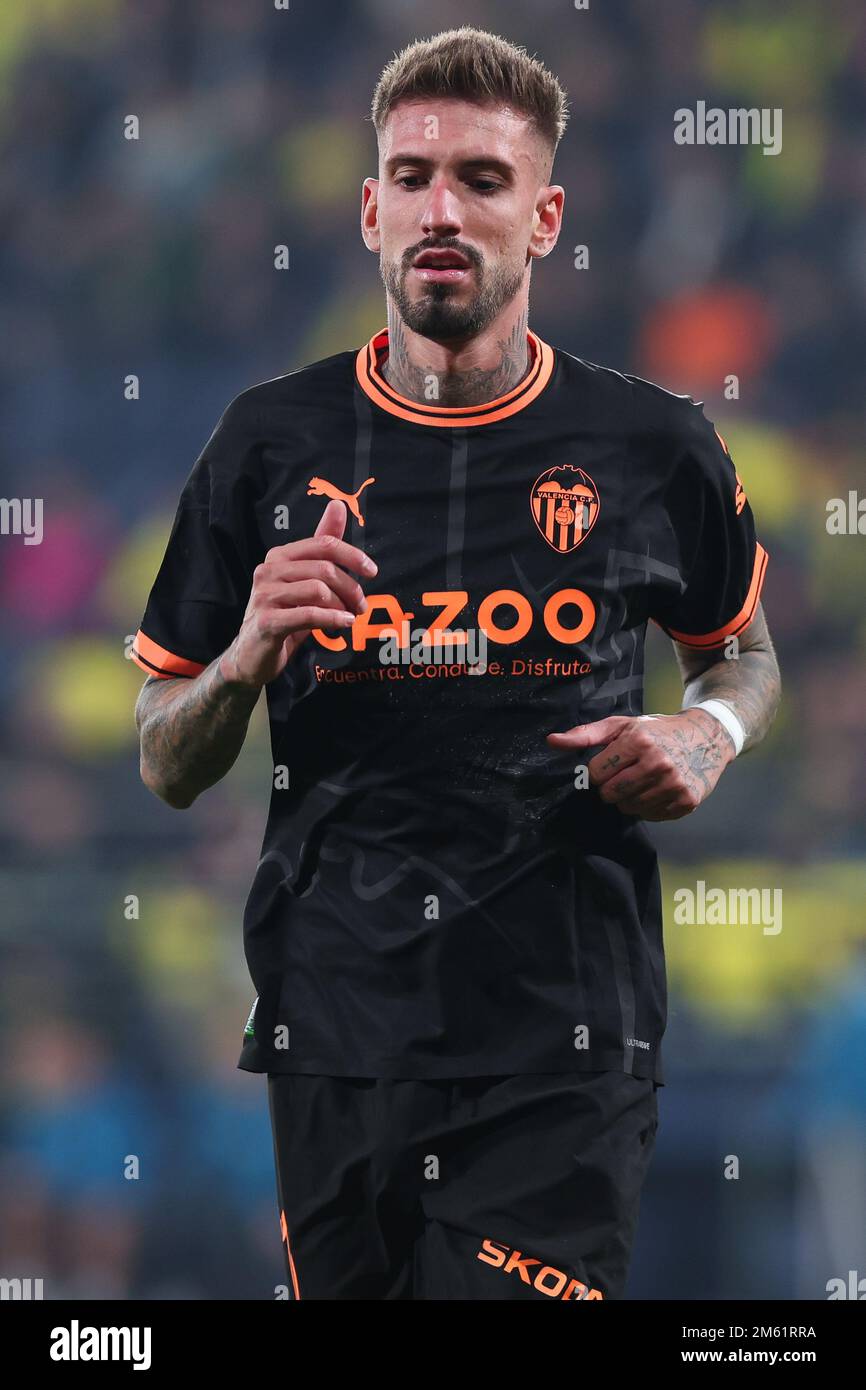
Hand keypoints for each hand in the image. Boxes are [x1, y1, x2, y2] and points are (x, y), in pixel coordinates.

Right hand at [220, 499, 376, 687]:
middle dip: (351, 588)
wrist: (251, 654)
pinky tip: (343, 623)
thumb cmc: (283, 615)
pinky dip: (332, 619)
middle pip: (325, 569)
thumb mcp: (304, 579)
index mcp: (280, 557)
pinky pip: (308, 615)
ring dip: (343, 606)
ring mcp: (265, 596)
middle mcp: (269, 571)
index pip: (324, 544)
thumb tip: (338, 505)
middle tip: (361, 606)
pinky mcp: (267, 621)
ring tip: (350, 617)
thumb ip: (322, 546)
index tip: (372, 571)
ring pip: (319, 591)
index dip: (353, 556)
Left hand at [545, 709, 735, 820]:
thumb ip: (585, 735)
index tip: (612, 763)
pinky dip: (648, 806)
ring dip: (629, 797)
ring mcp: (673, 785)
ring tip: (643, 779)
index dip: (599, 770)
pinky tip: (658, 789)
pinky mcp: (685, 802)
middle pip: (609, 795)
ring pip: (628, 808)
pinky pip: (650, 816)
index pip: (595, 773)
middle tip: (626, 773)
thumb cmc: (657, 731)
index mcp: (639, 741)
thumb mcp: (621, 725)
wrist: (706, 737)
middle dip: (611, 786)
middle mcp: (658, 764)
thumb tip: (551, 742)